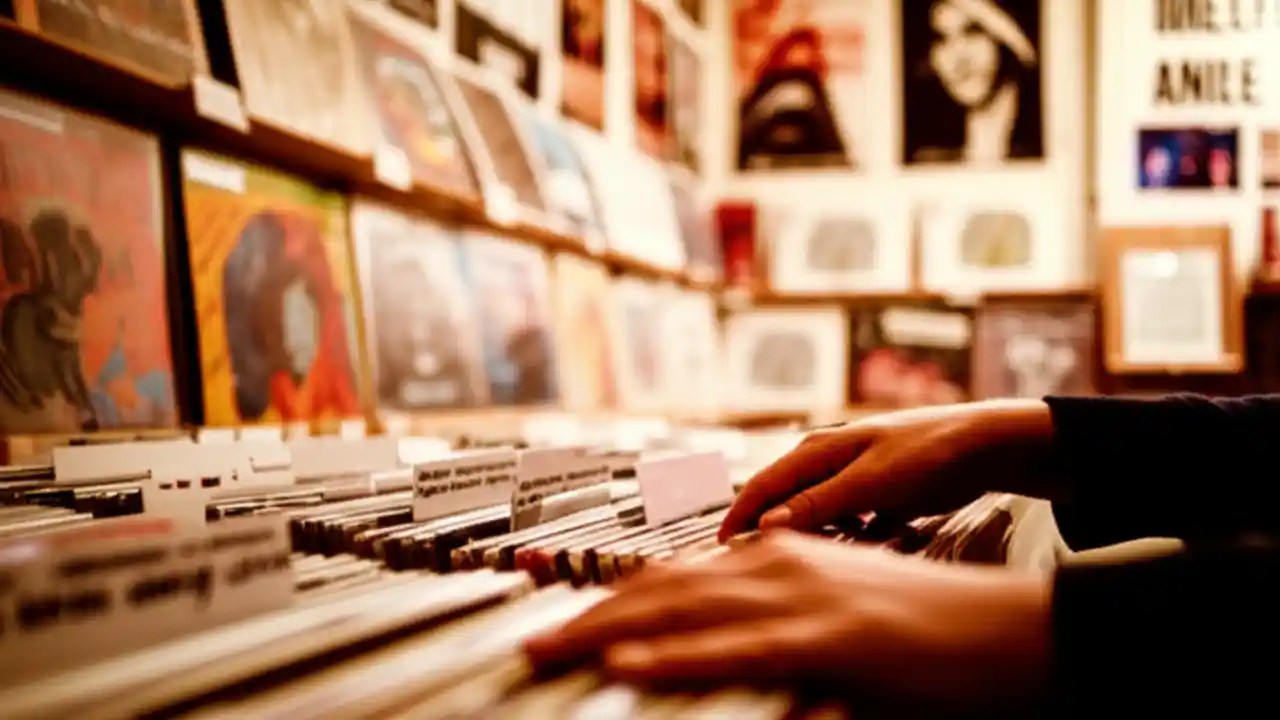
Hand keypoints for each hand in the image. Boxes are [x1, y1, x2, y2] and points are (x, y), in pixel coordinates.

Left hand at [524, 531, 1050, 710]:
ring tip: (550, 652)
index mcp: (781, 557)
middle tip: (534, 642)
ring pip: (682, 609)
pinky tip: (629, 665)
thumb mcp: (834, 618)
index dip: (614, 596)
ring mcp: (802, 599)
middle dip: (591, 615)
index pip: (678, 574)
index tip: (565, 618)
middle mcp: (780, 564)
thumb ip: (774, 624)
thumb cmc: (928, 632)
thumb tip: (722, 643)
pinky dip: (675, 656)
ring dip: (607, 632)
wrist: (1011, 632)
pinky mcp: (829, 641)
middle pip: (663, 585)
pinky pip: (735, 650)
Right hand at [720, 399, 1059, 540]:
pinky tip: (851, 556)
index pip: (764, 485)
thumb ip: (820, 503)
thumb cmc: (928, 454)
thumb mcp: (871, 482)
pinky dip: (842, 540)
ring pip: (816, 515)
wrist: (986, 445)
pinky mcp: (876, 494)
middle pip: (785, 501)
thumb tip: (767, 523)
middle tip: (755, 568)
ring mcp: (853, 477)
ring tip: (803, 569)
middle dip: (769, 532)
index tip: (720, 549)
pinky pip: (846, 522)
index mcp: (819, 449)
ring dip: (809, 539)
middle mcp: (828, 460)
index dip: (739, 516)